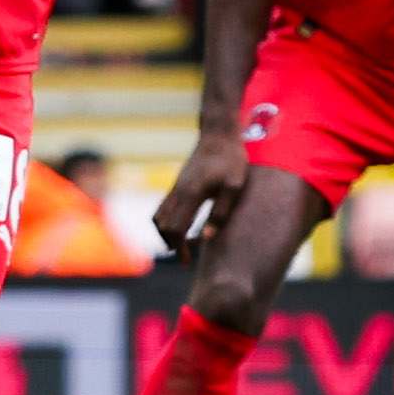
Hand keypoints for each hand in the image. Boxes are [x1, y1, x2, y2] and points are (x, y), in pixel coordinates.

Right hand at [155, 129, 248, 250]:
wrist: (219, 133)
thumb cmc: (231, 159)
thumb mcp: (234, 187)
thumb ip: (221, 212)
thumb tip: (206, 237)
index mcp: (191, 194)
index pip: (176, 229)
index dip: (180, 249)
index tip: (189, 261)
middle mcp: (178, 192)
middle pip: (163, 226)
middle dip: (172, 245)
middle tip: (188, 258)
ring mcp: (176, 186)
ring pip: (159, 217)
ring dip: (167, 234)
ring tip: (184, 245)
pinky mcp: (178, 183)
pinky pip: (164, 207)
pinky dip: (168, 222)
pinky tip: (185, 226)